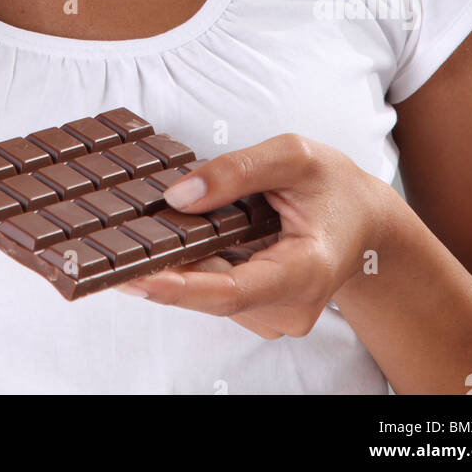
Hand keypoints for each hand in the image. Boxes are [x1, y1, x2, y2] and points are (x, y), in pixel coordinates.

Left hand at [116, 134, 389, 337]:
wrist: (366, 220)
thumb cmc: (334, 185)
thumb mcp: (294, 156)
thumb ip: (236, 172)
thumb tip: (178, 196)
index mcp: (305, 272)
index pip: (232, 291)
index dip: (180, 288)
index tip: (135, 279)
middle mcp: (290, 307)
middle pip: (211, 293)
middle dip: (162, 267)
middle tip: (106, 246)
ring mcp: (275, 315)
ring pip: (209, 291)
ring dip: (177, 262)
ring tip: (140, 231)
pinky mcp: (261, 311)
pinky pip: (216, 288)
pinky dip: (194, 263)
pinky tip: (175, 238)